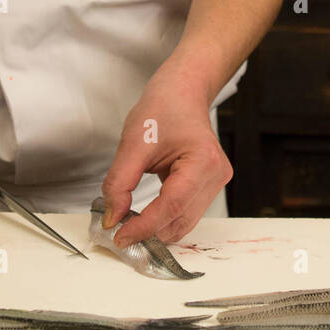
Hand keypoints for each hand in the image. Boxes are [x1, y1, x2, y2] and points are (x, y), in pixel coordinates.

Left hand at [102, 63, 232, 246]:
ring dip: (157, 229)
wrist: (181, 93)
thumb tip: (113, 217)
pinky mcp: (209, 185)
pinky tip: (145, 217)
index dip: (144, 226)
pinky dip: (165, 219)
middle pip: (180, 219)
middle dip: (150, 232)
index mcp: (202, 160)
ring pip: (184, 222)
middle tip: (119, 234)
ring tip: (129, 226)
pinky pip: (186, 212)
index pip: (171, 206)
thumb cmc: (164, 108)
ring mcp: (216, 182)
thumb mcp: (133, 143)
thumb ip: (120, 183)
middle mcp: (216, 175)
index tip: (120, 236)